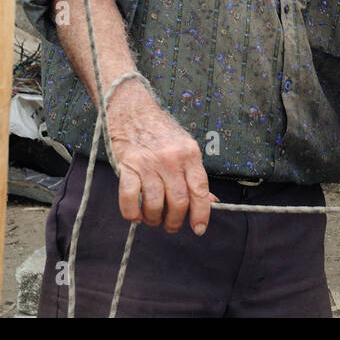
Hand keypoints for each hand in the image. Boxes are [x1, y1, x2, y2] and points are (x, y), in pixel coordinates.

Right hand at [105, 77, 212, 235]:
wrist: (133, 110)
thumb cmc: (161, 132)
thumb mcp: (185, 149)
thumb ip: (195, 176)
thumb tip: (212, 202)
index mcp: (190, 155)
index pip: (200, 190)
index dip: (201, 213)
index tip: (199, 228)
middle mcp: (171, 159)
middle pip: (178, 200)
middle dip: (175, 221)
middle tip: (170, 225)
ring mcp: (149, 162)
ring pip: (155, 202)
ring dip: (154, 219)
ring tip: (153, 219)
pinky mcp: (127, 165)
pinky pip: (129, 196)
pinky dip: (132, 212)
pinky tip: (135, 215)